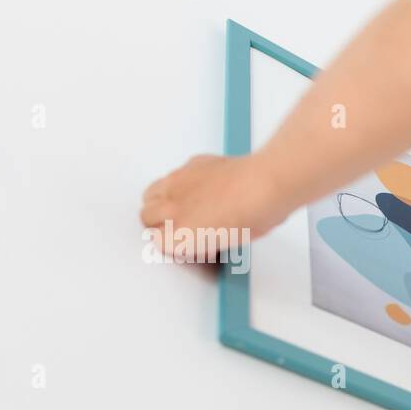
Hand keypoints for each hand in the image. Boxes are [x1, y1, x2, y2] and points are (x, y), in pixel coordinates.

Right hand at [139, 154, 283, 260]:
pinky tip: (203, 187)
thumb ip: (204, 242)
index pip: (157, 243)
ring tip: (182, 207)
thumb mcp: (228, 244)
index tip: (185, 243)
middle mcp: (170, 209)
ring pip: (151, 193)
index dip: (173, 243)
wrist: (263, 186)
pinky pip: (174, 175)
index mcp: (179, 237)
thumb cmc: (253, 217)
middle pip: (146, 216)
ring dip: (161, 201)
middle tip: (179, 226)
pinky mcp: (188, 166)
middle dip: (159, 223)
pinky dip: (182, 183)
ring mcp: (176, 183)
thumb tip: (202, 238)